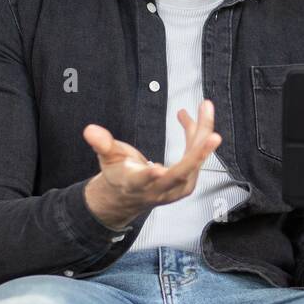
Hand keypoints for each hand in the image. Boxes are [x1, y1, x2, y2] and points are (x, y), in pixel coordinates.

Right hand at [83, 100, 221, 228]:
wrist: (128, 197)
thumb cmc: (119, 175)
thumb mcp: (107, 159)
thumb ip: (102, 144)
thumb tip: (90, 130)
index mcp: (136, 184)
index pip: (143, 182)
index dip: (150, 176)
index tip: (156, 169)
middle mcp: (160, 189)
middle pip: (181, 173)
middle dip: (198, 154)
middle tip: (213, 134)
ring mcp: (177, 188)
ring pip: (194, 161)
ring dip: (202, 133)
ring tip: (204, 107)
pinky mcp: (187, 182)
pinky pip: (196, 157)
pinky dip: (197, 136)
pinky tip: (190, 117)